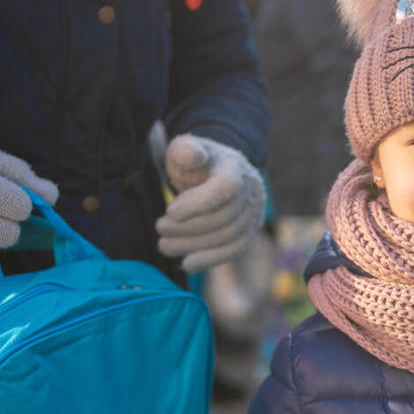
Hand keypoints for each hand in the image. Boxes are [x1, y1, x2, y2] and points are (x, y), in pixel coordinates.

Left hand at [156, 133, 263, 272]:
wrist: (217, 173)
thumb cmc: (196, 163)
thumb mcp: (186, 149)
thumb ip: (186, 149)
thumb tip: (192, 155)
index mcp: (235, 169)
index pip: (225, 188)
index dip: (198, 203)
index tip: (170, 212)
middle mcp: (250, 193)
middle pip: (224, 217)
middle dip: (188, 227)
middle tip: (159, 228)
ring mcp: (253, 215)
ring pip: (227, 237)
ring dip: (194, 245)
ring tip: (164, 245)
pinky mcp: (249, 234)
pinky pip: (234, 250)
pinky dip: (210, 259)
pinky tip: (187, 264)